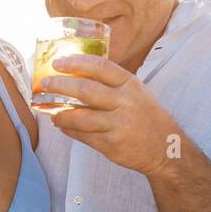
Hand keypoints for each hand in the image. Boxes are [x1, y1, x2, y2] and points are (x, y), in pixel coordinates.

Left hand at [42, 54, 181, 175]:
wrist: (165, 148)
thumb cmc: (146, 116)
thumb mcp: (136, 92)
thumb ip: (112, 83)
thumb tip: (77, 73)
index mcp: (130, 85)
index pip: (100, 67)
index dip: (76, 63)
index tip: (58, 62)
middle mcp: (124, 103)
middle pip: (85, 90)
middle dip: (60, 85)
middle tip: (45, 83)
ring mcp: (118, 125)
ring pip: (79, 117)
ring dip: (60, 113)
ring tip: (49, 110)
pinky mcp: (111, 145)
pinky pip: (82, 136)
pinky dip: (68, 130)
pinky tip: (62, 125)